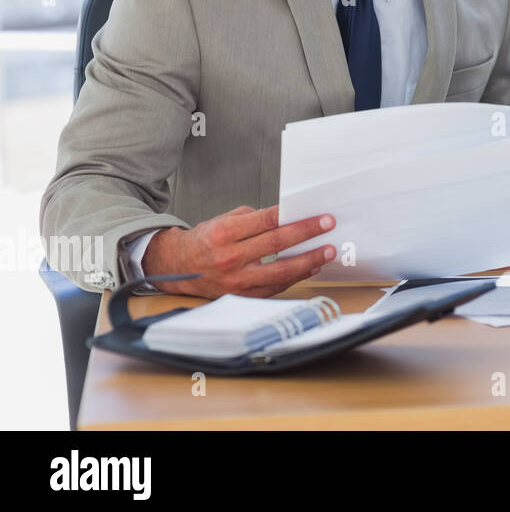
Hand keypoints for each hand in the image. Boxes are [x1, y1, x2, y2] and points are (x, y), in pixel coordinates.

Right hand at [141, 205, 336, 298]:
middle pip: (277, 244)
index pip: (266, 222)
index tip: (318, 216)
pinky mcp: (240, 296)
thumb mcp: (223, 220)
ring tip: (327, 252)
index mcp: (224, 233)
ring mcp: (235, 280)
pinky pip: (274, 287)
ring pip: (280, 271)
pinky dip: (295, 278)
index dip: (295, 218)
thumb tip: (287, 218)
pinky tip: (310, 267)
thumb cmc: (205, 240)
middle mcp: (229, 258)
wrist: (177, 267)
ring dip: (308, 261)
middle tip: (329, 227)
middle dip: (307, 234)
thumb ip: (254, 219)